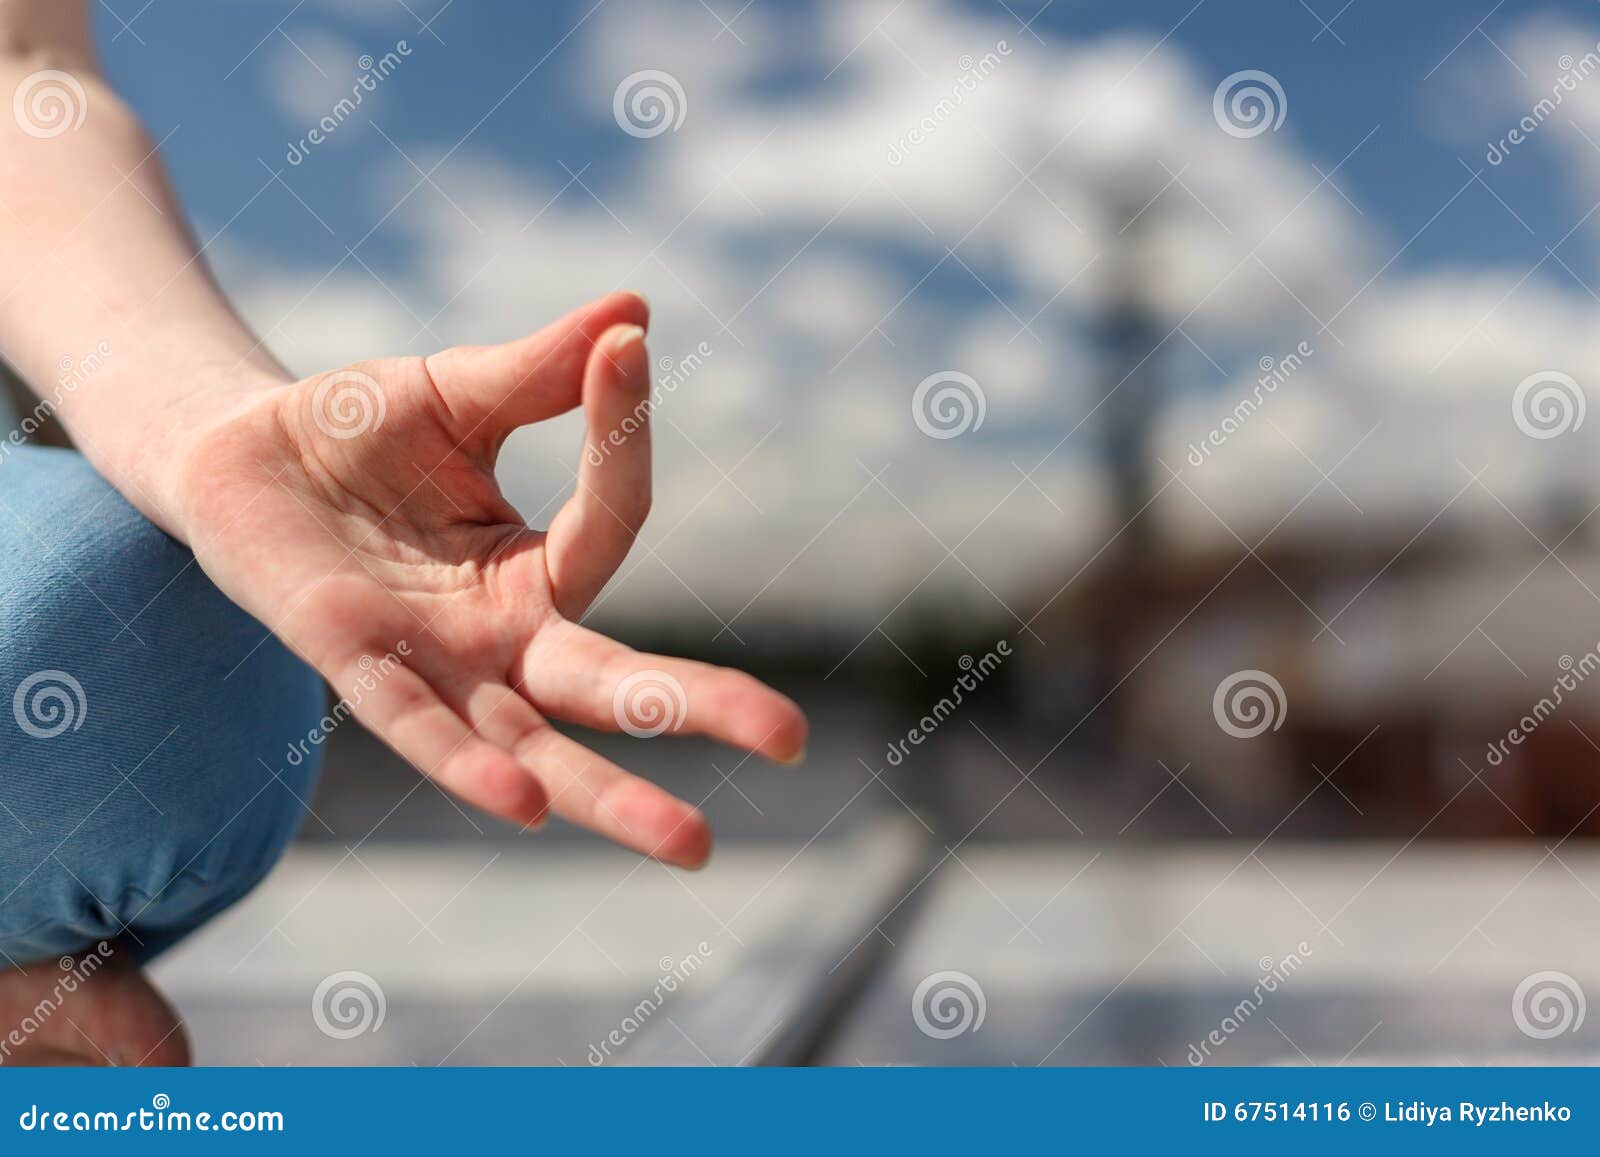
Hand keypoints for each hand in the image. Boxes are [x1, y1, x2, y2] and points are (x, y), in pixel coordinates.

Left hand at [166, 292, 805, 866]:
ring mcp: (434, 663)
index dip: (624, 435)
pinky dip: (469, 761)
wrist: (236, 450)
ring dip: (608, 792)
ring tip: (691, 844)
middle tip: (793, 739)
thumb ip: (541, 370)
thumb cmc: (355, 432)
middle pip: (614, 685)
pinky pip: (418, 725)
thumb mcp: (459, 390)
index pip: (611, 525)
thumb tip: (635, 311)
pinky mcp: (355, 664)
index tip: (623, 347)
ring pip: (534, 739)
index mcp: (535, 573)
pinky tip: (524, 803)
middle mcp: (500, 636)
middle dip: (703, 710)